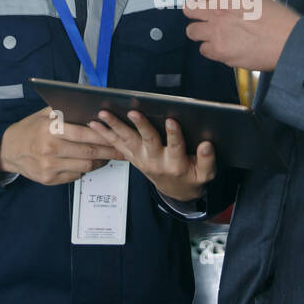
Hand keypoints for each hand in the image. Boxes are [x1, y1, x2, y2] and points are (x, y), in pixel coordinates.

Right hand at [0, 105, 121, 185]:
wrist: (8, 151)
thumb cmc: (30, 129)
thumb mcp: (44, 114)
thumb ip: (66, 111)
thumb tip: (92, 106)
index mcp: (51, 129)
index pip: (85, 133)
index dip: (105, 135)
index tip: (118, 135)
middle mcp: (50, 149)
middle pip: (89, 152)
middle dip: (110, 151)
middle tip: (122, 149)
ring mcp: (50, 166)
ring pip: (86, 166)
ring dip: (101, 161)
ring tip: (108, 155)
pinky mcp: (50, 179)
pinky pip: (76, 176)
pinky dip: (86, 169)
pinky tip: (90, 162)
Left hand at [88, 110, 214, 200]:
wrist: (176, 191)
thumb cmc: (191, 177)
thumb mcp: (206, 173)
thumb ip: (208, 159)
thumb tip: (207, 145)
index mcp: (176, 163)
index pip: (176, 147)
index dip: (174, 134)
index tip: (171, 120)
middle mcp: (156, 161)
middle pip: (148, 141)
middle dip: (141, 126)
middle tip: (134, 112)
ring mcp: (142, 159)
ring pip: (127, 141)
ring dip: (115, 127)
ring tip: (103, 114)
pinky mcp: (133, 158)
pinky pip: (117, 145)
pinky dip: (105, 134)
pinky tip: (95, 123)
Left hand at [147, 0, 298, 71]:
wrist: (290, 41)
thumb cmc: (276, 19)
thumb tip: (214, 1)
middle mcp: (217, 9)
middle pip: (188, 10)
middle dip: (196, 14)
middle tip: (213, 18)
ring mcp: (216, 31)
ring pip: (193, 32)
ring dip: (203, 33)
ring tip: (225, 34)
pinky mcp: (219, 51)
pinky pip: (204, 50)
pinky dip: (213, 50)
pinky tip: (231, 47)